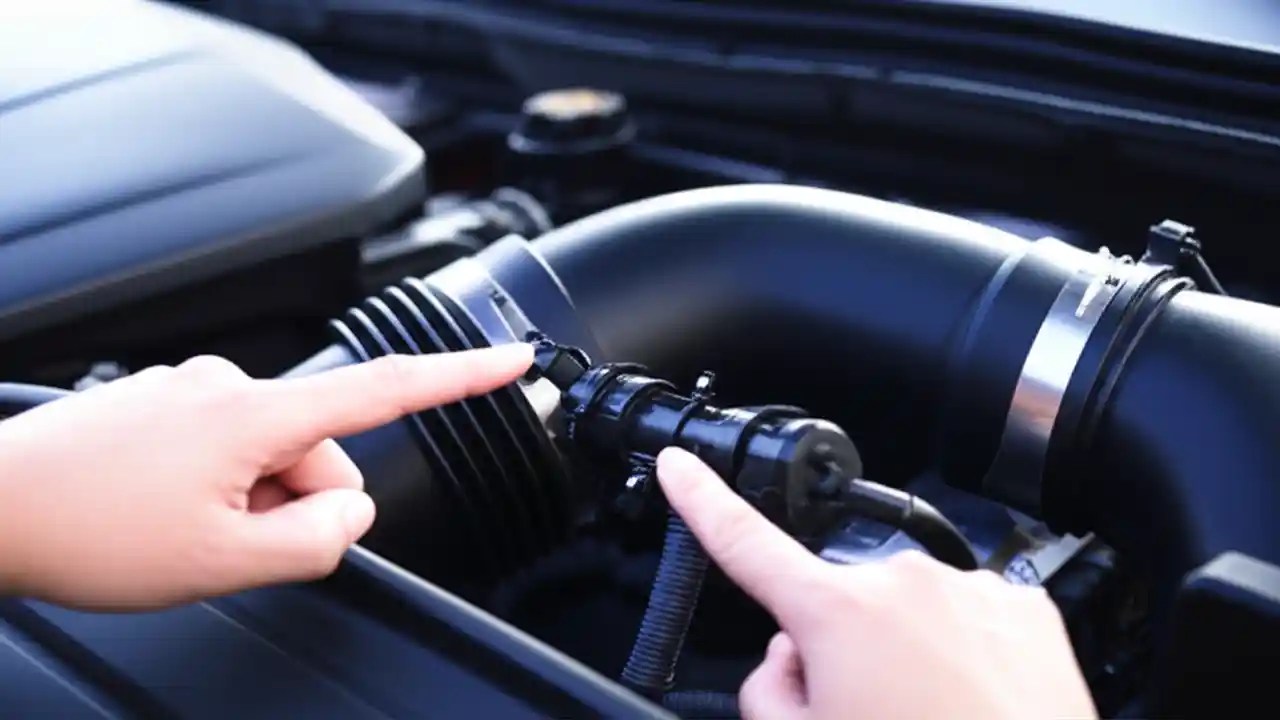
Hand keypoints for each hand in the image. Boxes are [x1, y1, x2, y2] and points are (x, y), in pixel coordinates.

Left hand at [0, 344, 532, 610]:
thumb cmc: (87, 530)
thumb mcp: (221, 562)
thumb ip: (315, 542)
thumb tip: (351, 514)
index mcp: (255, 415)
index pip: (386, 389)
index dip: (460, 376)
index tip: (512, 358)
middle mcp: (228, 384)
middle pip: (321, 453)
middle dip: (296, 505)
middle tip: (230, 544)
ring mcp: (192, 388)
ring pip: (273, 455)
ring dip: (252, 501)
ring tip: (186, 531)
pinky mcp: (166, 401)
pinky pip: (228, 445)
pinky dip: (219, 486)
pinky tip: (164, 512)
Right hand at [655, 447, 1096, 719]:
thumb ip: (769, 687)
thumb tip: (790, 654)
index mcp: (837, 614)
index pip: (746, 542)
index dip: (703, 500)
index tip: (680, 464)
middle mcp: (903, 582)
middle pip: (838, 601)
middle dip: (839, 646)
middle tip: (869, 712)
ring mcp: (970, 589)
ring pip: (906, 609)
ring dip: (906, 649)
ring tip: (932, 716)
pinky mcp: (1026, 607)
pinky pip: (967, 615)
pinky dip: (963, 651)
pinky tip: (974, 701)